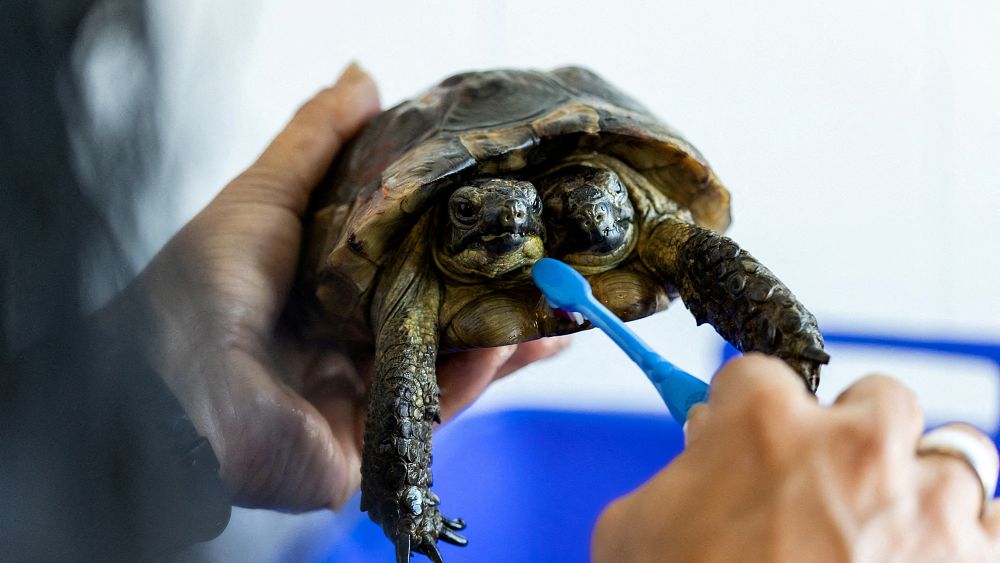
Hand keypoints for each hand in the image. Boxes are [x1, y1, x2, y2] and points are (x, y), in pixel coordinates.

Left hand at [127, 64, 565, 510]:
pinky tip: (510, 347)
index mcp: (320, 292)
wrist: (171, 383)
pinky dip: (474, 379)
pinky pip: (429, 410)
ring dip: (500, 340)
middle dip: (491, 300)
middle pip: (432, 321)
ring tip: (555, 311)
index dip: (453, 247)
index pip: (403, 268)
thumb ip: (317, 141)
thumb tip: (362, 78)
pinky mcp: (364, 445)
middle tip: (550, 273)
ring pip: (443, 367)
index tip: (505, 219)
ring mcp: (354, 398)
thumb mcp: (266, 196)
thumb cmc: (203, 285)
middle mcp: (340, 345)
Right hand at [592, 354, 999, 562]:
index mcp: (762, 425)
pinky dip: (969, 537)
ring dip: (919, 485)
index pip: (759, 374)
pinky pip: (995, 524)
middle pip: (878, 397)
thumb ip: (678, 475)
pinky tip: (931, 555)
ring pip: (952, 455)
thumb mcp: (634, 529)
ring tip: (885, 528)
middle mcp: (854, 448)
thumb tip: (703, 457)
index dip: (746, 411)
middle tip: (824, 477)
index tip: (745, 437)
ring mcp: (924, 506)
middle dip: (852, 430)